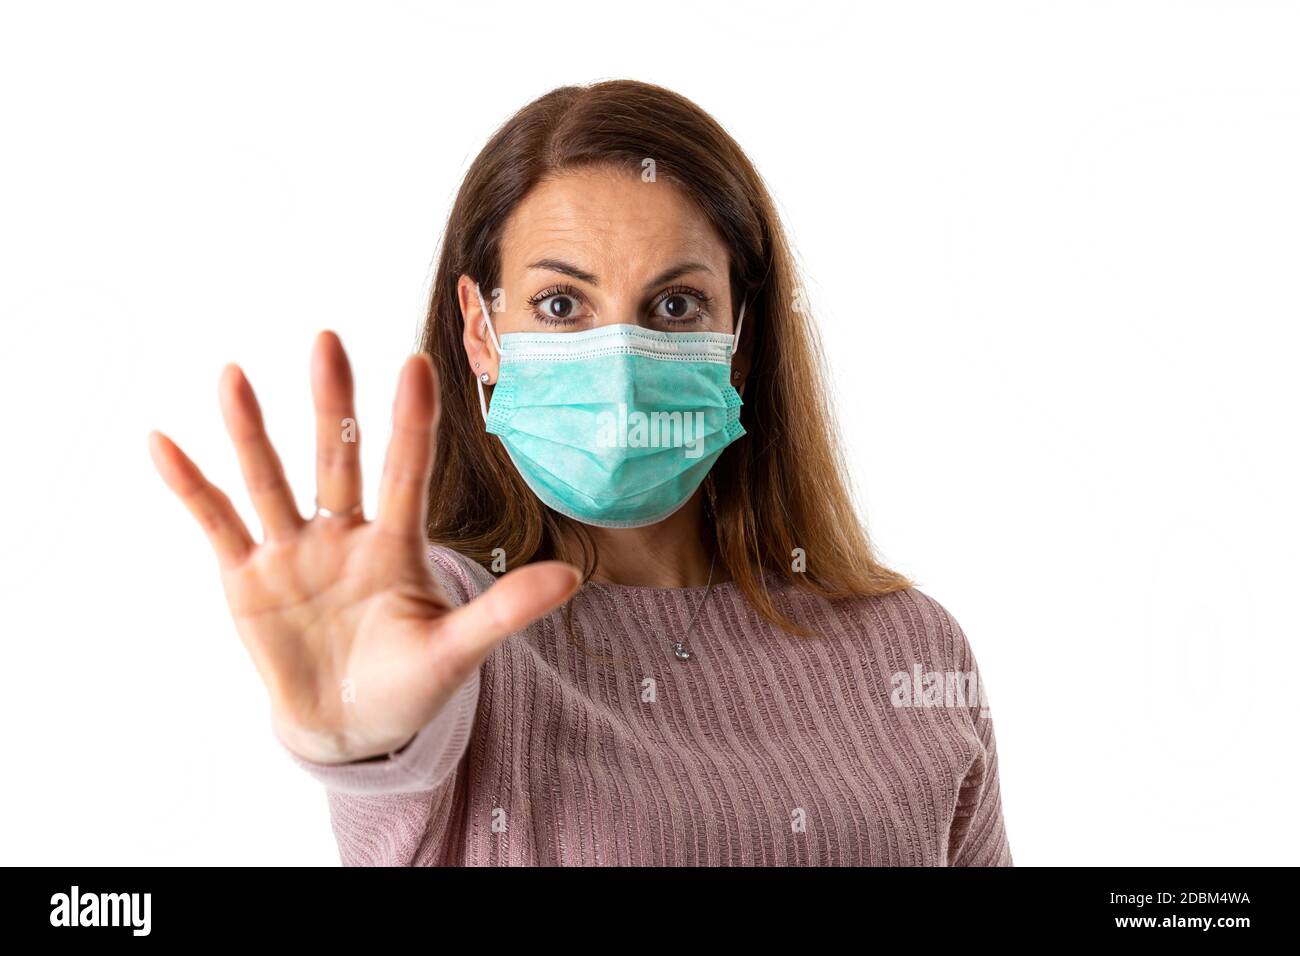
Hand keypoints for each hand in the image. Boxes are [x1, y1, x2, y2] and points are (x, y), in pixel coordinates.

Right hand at [148, 331, 579, 763]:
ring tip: (234, 375)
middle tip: (327, 339)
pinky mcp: (246, 576)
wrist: (350, 726)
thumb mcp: (456, 651)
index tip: (417, 363)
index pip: (405, 471)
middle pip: (338, 457)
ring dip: (251, 430)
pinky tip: (163, 442)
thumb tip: (573, 577)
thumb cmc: (409, 684)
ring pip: (271, 478)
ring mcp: (293, 550)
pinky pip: (216, 521)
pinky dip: (189, 485)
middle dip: (332, 403)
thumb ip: (505, 612)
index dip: (410, 423)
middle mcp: (344, 533)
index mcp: (397, 544)